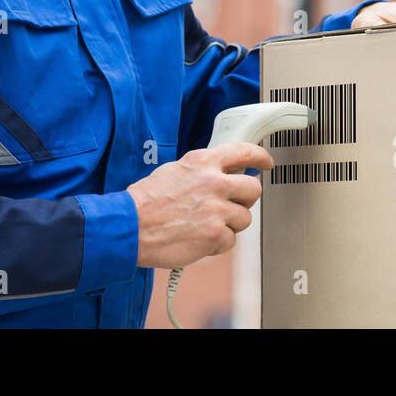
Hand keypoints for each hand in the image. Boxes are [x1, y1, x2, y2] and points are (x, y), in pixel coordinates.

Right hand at [125, 142, 272, 268]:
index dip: (260, 157)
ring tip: (204, 225)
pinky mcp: (215, 234)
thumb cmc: (146, 202)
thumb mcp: (174, 171)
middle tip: (231, 205)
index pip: (243, 152)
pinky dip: (217, 243)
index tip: (265, 162)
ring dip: (229, 225)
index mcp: (203, 162)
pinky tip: (198, 238)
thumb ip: (201, 172)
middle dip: (245, 199)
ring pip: (244, 218)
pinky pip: (230, 240)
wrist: (130, 226)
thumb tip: (219, 175)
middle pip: (253, 189)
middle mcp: (214, 182)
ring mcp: (217, 208)